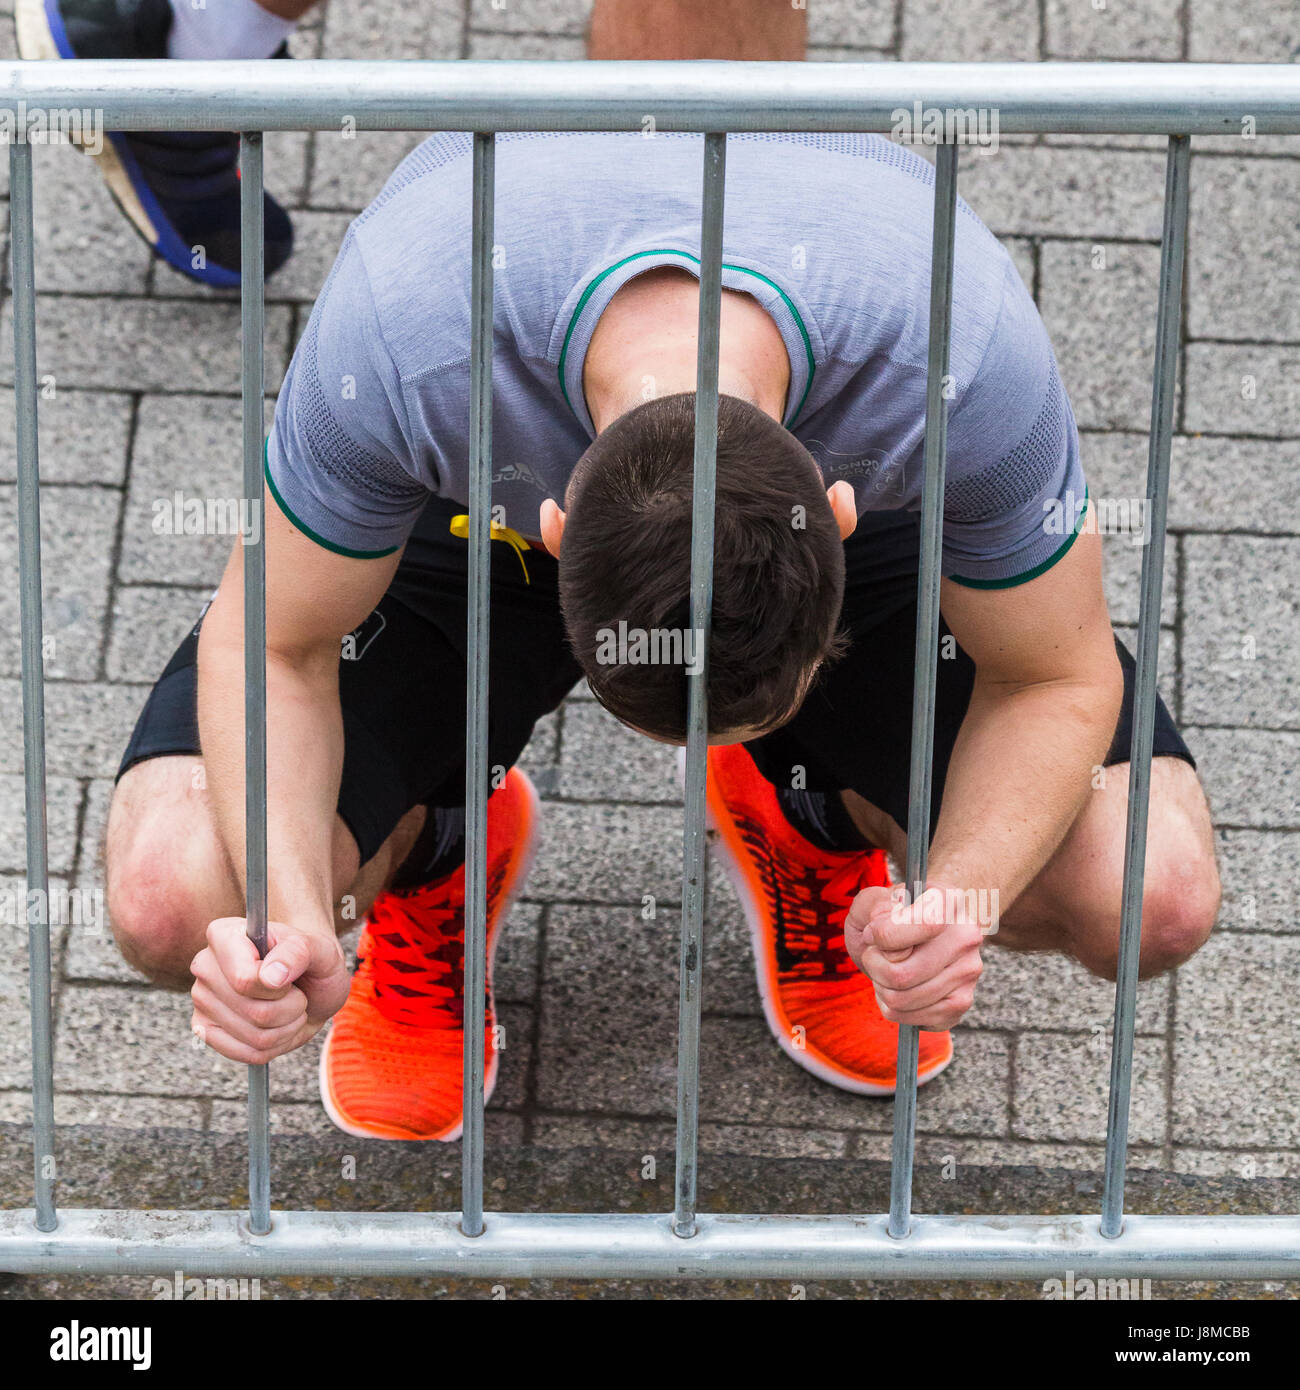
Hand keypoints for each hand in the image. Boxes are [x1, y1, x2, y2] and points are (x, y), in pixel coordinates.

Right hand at [190, 917, 349, 1063]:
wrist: (309, 980)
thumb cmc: (312, 959)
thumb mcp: (319, 948)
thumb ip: (298, 952)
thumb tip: (271, 976)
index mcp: (224, 934)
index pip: (245, 980)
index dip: (279, 987)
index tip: (290, 975)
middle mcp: (205, 965)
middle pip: (254, 1012)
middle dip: (291, 1008)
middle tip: (296, 992)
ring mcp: (202, 1000)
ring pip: (255, 1037)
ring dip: (287, 1028)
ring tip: (290, 1006)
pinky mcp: (205, 1030)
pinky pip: (247, 1054)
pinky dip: (275, 1046)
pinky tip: (278, 1025)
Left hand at [843, 882, 983, 1031]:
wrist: (912, 933)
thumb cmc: (889, 916)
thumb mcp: (872, 900)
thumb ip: (874, 907)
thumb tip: (882, 931)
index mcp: (950, 901)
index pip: (924, 924)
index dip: (885, 935)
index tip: (874, 932)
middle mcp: (967, 937)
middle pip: (903, 974)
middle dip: (875, 966)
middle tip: (876, 955)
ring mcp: (969, 972)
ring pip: (902, 999)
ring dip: (881, 987)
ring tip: (887, 969)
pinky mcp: (961, 1003)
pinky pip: (910, 1018)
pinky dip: (892, 1006)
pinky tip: (899, 987)